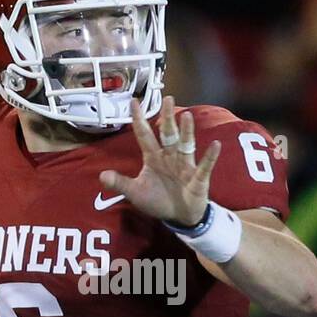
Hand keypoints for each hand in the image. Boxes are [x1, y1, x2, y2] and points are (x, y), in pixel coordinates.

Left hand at [99, 96, 221, 226]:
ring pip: (185, 145)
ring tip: (187, 116)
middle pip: (168, 134)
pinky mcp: (198, 177)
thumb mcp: (136, 193)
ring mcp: (185, 165)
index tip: (133, 101)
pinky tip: (215, 145)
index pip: (144, 135)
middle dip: (167, 118)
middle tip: (169, 99)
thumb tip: (102, 176)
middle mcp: (169, 157)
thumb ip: (121, 183)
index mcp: (153, 158)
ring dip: (186, 132)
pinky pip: (205, 166)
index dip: (139, 119)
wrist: (179, 217)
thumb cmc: (158, 200)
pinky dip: (210, 156)